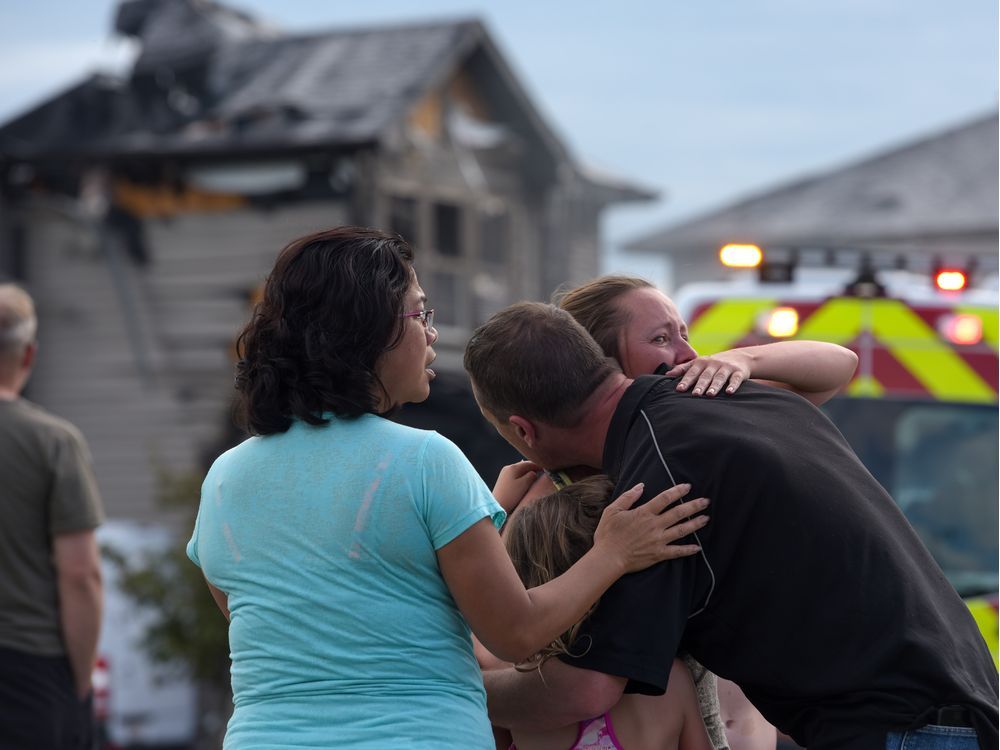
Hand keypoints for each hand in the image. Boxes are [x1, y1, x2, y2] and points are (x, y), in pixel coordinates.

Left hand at [492, 460, 540, 513]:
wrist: (497, 505)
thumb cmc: (511, 495)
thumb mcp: (524, 484)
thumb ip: (531, 475)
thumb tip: (534, 472)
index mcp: (513, 467)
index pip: (529, 463)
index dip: (539, 465)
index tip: (547, 469)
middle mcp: (508, 468)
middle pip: (524, 465)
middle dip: (533, 468)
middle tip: (543, 473)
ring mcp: (505, 473)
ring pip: (520, 470)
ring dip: (528, 473)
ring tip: (535, 478)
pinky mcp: (503, 480)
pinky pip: (516, 475)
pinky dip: (522, 477)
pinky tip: (526, 482)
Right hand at [593, 483, 708, 573]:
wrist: (608, 558)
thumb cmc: (608, 534)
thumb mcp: (612, 510)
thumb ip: (628, 497)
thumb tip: (641, 486)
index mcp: (644, 513)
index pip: (664, 498)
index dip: (677, 491)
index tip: (688, 486)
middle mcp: (654, 525)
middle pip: (678, 513)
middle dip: (693, 506)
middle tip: (706, 501)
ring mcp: (658, 540)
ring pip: (681, 530)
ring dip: (695, 524)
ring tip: (706, 518)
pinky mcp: (658, 554)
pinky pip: (677, 551)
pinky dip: (688, 550)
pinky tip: (698, 548)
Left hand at [667, 350, 751, 396]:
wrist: (739, 357)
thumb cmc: (712, 364)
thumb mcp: (698, 363)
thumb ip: (683, 369)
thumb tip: (666, 375)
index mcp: (701, 363)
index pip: (692, 372)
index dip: (686, 380)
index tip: (679, 389)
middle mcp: (713, 364)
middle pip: (705, 375)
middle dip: (700, 385)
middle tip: (694, 394)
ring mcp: (726, 367)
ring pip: (719, 377)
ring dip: (715, 385)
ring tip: (710, 394)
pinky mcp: (739, 372)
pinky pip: (736, 379)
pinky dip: (733, 385)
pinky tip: (729, 392)